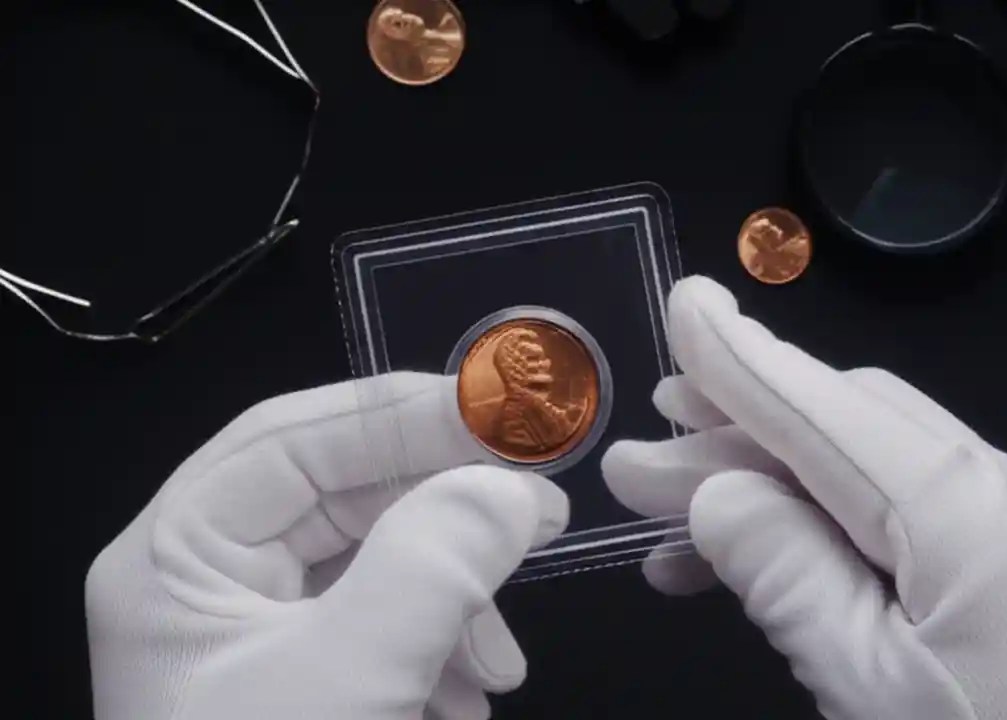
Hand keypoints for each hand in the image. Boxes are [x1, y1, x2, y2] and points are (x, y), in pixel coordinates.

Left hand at [86, 373, 568, 719]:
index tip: (508, 412)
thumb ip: (432, 566)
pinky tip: (474, 686)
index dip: (405, 410)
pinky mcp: (302, 677)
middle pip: (339, 492)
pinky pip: (381, 619)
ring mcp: (255, 633)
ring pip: (371, 558)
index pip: (293, 438)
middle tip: (540, 506)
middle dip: (444, 505)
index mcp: (175, 561)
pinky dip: (440, 640)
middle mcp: (207, 583)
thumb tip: (509, 488)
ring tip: (502, 649)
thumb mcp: (350, 683)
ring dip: (453, 587)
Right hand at [603, 277, 1006, 719]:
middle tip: (637, 460)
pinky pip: (897, 508)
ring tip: (669, 512)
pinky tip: (744, 562)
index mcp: (964, 510)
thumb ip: (784, 576)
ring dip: (763, 482)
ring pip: (860, 463)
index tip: (683, 306)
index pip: (825, 413)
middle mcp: (994, 484)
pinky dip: (818, 521)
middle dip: (732, 434)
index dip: (743, 364)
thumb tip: (716, 494)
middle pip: (838, 427)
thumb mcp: (869, 685)